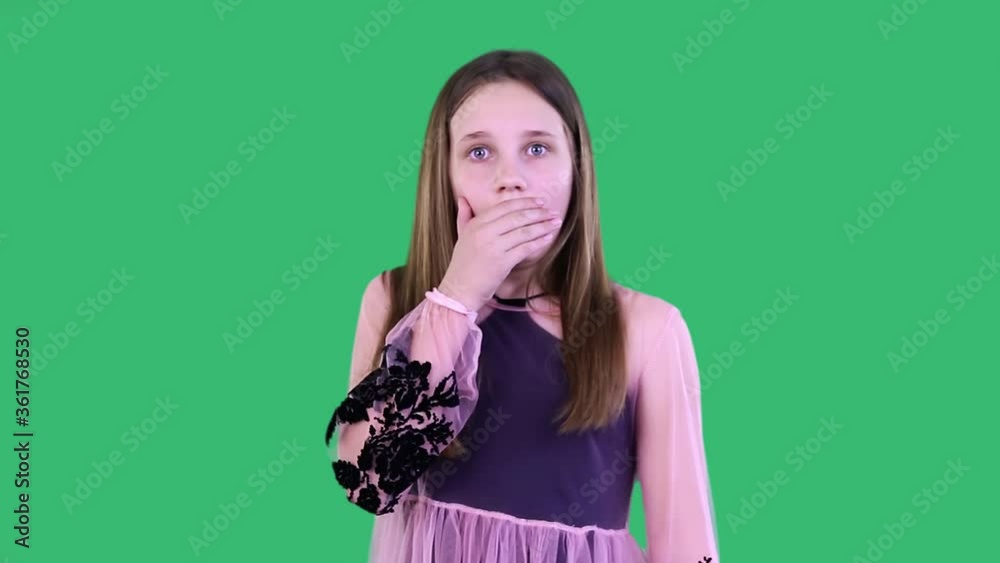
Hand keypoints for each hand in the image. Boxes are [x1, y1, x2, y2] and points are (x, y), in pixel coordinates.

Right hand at [438, 196, 561, 311]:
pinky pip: (525, 248)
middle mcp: (484, 232)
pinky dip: (538, 242)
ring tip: (555, 222)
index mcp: (476, 224)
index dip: (524, 202)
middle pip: (517, 216)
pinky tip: (548, 238)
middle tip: (552, 212)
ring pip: (524, 231)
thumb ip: (464, 216)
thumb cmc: (462, 265)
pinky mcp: (502, 262)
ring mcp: (493, 247)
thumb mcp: (460, 237)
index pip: (504, 207)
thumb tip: (463, 199)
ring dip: (543, 226)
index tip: (539, 202)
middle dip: (538, 213)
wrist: (459, 290)